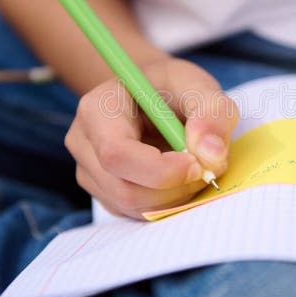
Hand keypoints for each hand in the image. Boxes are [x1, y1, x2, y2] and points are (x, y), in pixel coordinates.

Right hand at [65, 56, 237, 218]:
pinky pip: (135, 212)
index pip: (116, 153)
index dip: (160, 169)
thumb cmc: (172, 87)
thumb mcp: (198, 84)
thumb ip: (212, 112)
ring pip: (132, 205)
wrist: (154, 94)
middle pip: (123, 188)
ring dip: (173, 197)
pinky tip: (179, 177)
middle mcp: (83, 143)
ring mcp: (89, 171)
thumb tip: (210, 155)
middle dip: (173, 188)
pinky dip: (165, 203)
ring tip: (195, 168)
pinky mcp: (104, 192)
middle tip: (206, 169)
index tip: (197, 165)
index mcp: (97, 109)